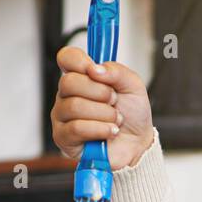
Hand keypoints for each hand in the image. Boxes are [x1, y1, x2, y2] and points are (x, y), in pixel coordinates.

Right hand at [51, 46, 154, 170]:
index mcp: (81, 77)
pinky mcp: (64, 138)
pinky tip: (110, 131)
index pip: (66, 58)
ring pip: (74, 106)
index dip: (79, 61)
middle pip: (68, 82)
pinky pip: (76, 128)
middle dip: (100, 93)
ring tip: (115, 120)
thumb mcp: (133, 86)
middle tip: (114, 102)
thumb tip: (95, 69)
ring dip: (104, 114)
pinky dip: (100, 129)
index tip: (95, 70)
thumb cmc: (132, 115)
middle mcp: (67, 95)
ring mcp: (62, 116)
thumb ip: (117, 71)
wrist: (138, 144)